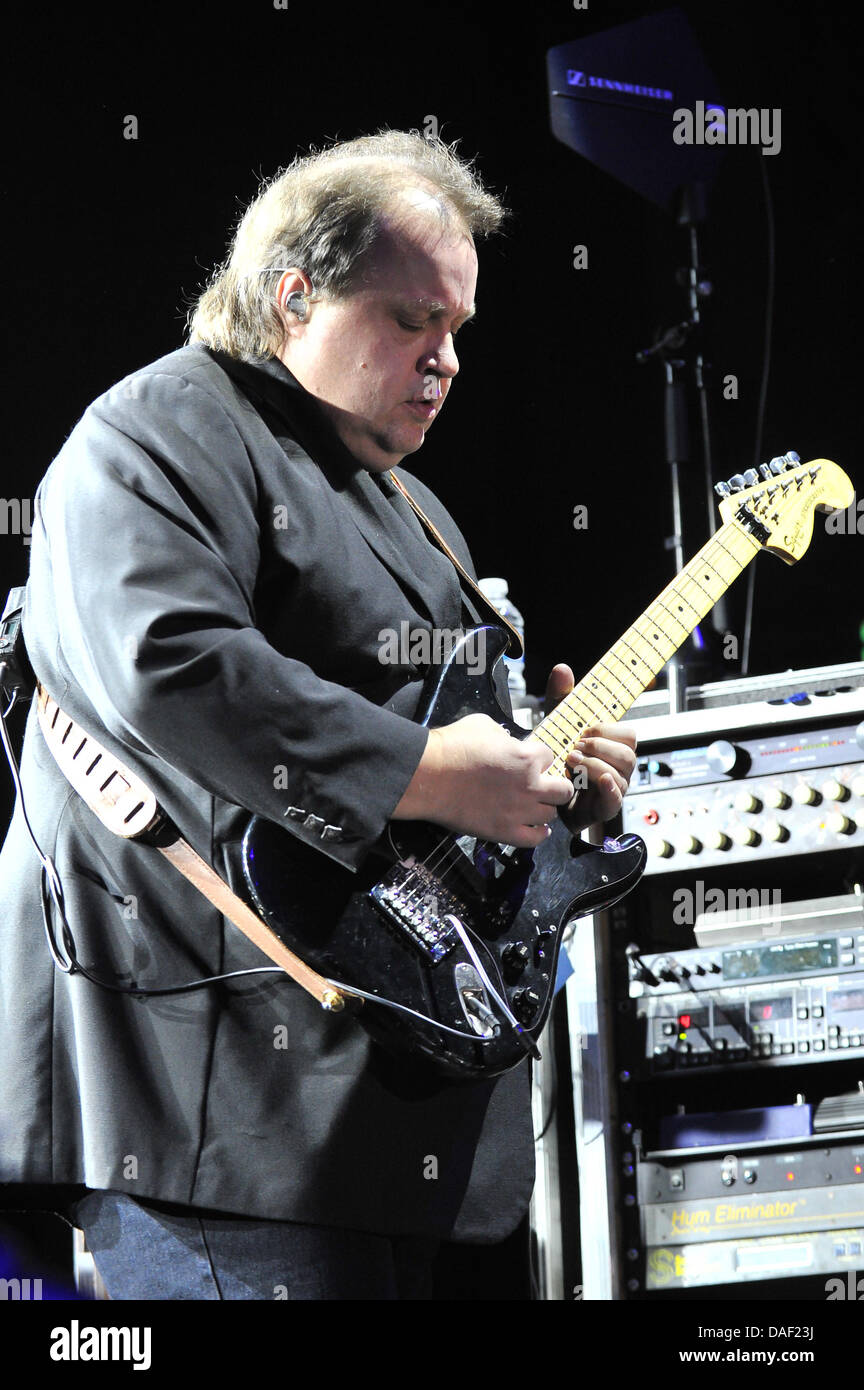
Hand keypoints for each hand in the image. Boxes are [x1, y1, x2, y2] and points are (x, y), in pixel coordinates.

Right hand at [393, 712, 575, 847]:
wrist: (428, 776)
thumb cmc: (451, 747)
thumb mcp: (483, 725)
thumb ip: (505, 736)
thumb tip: (508, 743)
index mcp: (526, 758)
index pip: (550, 756)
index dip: (540, 758)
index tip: (531, 761)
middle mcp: (529, 786)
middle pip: (563, 790)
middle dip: (555, 785)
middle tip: (542, 784)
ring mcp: (518, 812)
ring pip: (551, 814)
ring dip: (544, 808)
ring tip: (534, 805)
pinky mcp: (504, 832)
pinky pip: (535, 839)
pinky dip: (538, 834)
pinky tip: (536, 827)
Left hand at [544, 663, 637, 832]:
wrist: (542, 797)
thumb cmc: (556, 760)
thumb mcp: (557, 725)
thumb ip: (561, 699)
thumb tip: (562, 668)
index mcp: (613, 747)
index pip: (629, 734)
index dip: (609, 730)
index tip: (586, 729)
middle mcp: (619, 768)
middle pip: (628, 754)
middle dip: (600, 747)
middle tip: (575, 746)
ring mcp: (614, 788)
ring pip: (619, 773)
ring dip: (593, 764)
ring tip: (570, 761)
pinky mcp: (604, 808)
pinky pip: (616, 799)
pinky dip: (609, 788)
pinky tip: (597, 781)